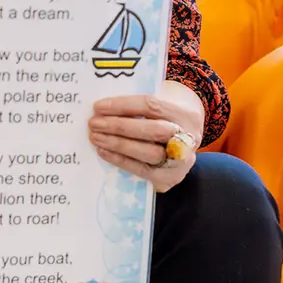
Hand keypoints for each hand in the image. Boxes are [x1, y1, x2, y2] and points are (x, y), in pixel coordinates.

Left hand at [90, 82, 204, 192]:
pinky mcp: (171, 178)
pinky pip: (143, 171)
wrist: (187, 141)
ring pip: (149, 153)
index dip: (124, 105)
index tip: (99, 106)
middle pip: (153, 131)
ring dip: (118, 145)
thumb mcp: (161, 104)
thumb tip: (104, 108)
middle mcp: (188, 138)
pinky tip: (105, 152)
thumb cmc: (165, 118)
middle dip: (120, 127)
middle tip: (94, 123)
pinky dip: (121, 161)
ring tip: (96, 138)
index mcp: (184, 113)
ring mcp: (181, 161)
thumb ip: (139, 106)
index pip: (152, 106)